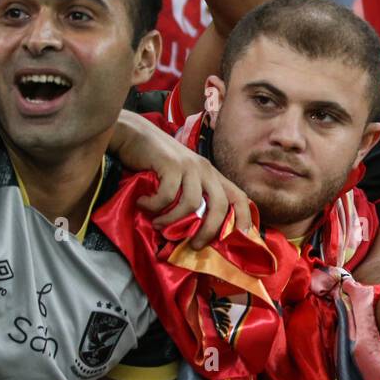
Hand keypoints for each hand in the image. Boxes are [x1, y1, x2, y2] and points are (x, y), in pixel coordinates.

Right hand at [111, 110, 253, 247]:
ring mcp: (189, 165)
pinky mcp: (170, 164)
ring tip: (158, 224)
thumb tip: (196, 231)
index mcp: (213, 174)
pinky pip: (167, 195)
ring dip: (173, 220)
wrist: (134, 133)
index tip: (241, 238)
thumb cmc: (157, 161)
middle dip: (209, 230)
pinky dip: (154, 206)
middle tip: (193, 245)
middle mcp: (205, 169)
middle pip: (220, 205)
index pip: (239, 196)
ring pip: (192, 204)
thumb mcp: (182, 178)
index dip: (245, 218)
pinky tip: (143, 204)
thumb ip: (192, 196)